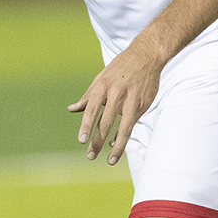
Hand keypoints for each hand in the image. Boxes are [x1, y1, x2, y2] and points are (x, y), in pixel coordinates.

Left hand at [69, 45, 164, 164]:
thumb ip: (87, 96)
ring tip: (109, 160)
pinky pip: (132, 125)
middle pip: (106, 122)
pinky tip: (116, 145)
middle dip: (98, 141)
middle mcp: (117, 94)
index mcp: (102, 86)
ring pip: (124, 128)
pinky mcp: (143, 105)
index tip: (82, 140)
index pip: (92, 109)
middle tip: (90, 156)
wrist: (146, 56)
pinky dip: (123, 136)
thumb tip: (71, 109)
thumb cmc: (119, 69)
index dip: (86, 126)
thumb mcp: (100, 78)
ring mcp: (132, 100)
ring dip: (116, 147)